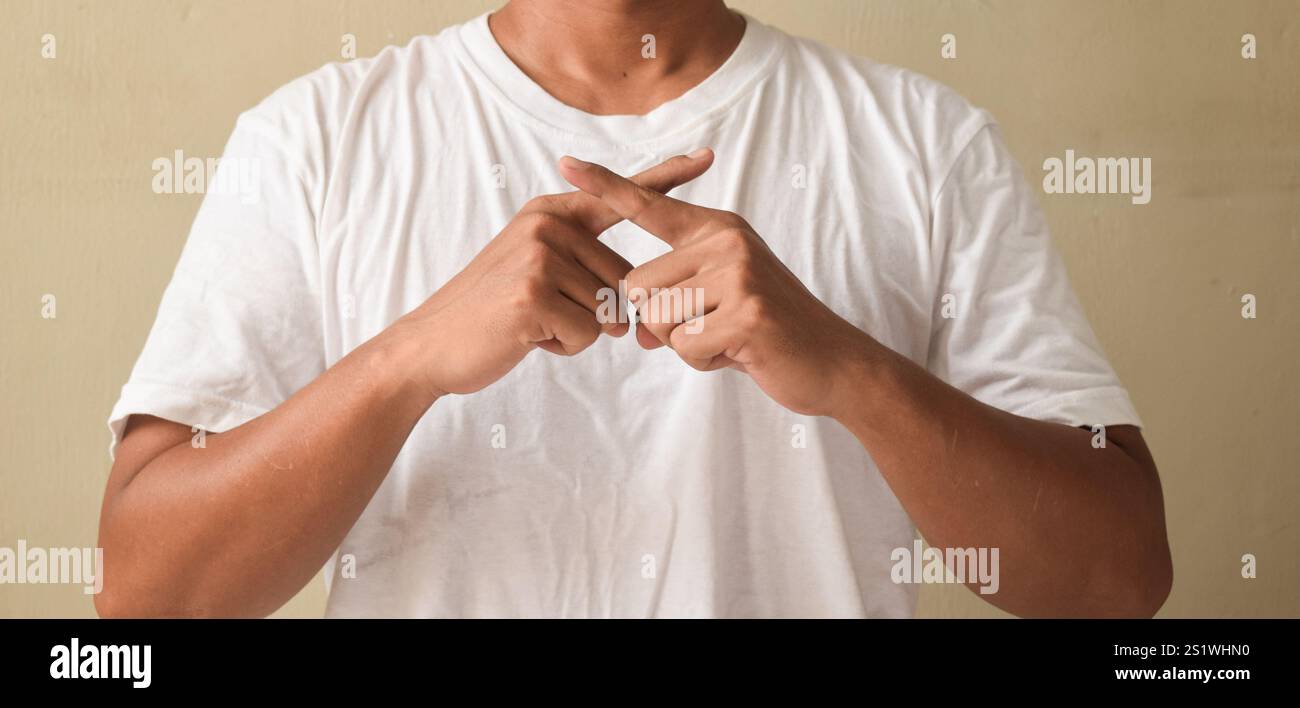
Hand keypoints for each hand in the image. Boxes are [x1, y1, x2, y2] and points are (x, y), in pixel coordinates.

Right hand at [394, 151, 715, 396]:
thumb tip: (633, 289)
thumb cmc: (492, 312)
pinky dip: (562, 347)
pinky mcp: (533, 294)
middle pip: (624, 281)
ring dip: (576, 331)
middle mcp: (548, 225)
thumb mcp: (532, 267)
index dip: (666, 177)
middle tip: (541, 311)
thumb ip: (579, 259)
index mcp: (551, 213)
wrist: (432, 343)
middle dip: (594, 313)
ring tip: (532, 322)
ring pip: (608, 313)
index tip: (708, 156)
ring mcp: (539, 257)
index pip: (618, 196)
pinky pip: (587, 334)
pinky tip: (526, 335)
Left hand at [559, 154, 871, 416]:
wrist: (833, 361)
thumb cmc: (768, 332)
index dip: (604, 186)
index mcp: (717, 229)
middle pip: (638, 287)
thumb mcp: (721, 302)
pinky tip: (739, 352)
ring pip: (657, 320)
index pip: (650, 206)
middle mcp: (726, 240)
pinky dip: (704, 361)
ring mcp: (738, 273)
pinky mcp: (746, 312)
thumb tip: (639, 332)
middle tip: (713, 327)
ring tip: (728, 338)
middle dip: (662, 323)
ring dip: (684, 344)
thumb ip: (677, 301)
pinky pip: (684, 346)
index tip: (565, 162)